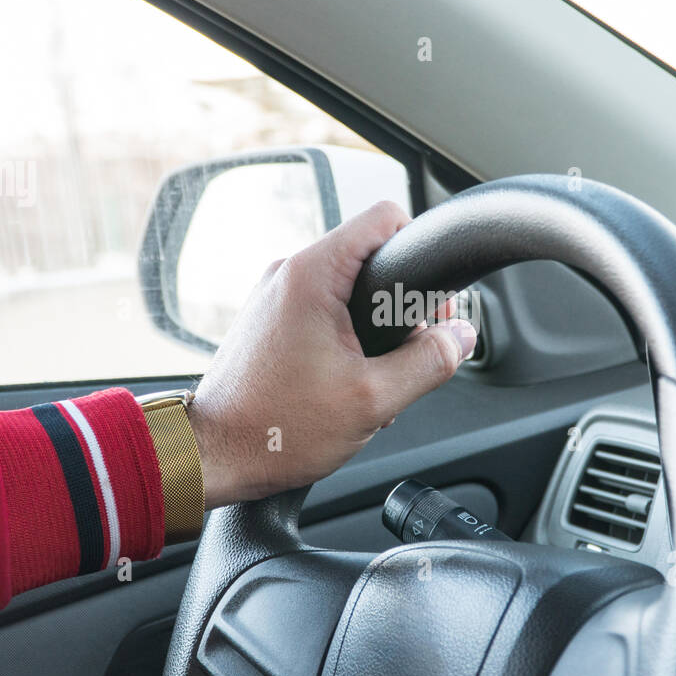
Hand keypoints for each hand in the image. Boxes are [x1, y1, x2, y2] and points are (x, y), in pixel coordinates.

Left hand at [187, 201, 476, 507]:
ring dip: (375, 330)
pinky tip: (349, 384)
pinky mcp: (269, 321)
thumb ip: (430, 362)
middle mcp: (288, 274)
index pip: (385, 218)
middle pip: (371, 257)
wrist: (213, 457)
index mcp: (312, 274)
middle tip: (412, 354)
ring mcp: (275, 296)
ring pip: (350, 290)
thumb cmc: (276, 429)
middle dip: (402, 306)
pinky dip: (347, 340)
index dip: (421, 251)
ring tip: (375, 379)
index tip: (431, 302)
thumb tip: (462, 337)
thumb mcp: (374, 400)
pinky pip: (325, 312)